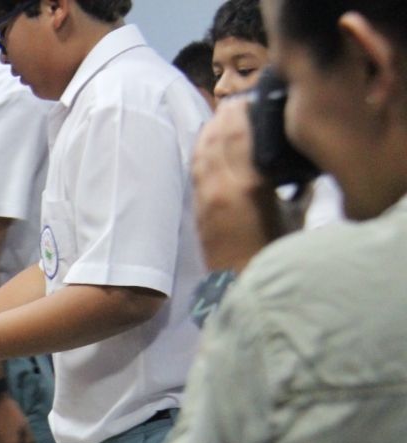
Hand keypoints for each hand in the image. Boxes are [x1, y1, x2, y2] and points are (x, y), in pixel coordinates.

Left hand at [192, 97, 282, 271]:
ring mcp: (206, 197)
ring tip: (219, 117)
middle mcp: (222, 186)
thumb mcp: (295, 219)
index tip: (247, 99)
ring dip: (209, 132)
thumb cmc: (276, 254)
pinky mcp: (197, 209)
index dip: (240, 113)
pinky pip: (195, 171)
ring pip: (202, 153)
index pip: (240, 135)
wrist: (241, 287)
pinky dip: (200, 152)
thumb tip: (302, 172)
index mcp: (250, 184)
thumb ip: (299, 191)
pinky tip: (205, 144)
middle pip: (217, 138)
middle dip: (224, 117)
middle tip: (233, 102)